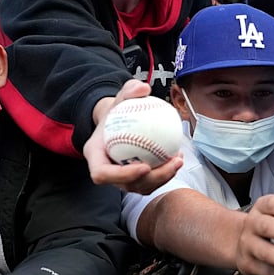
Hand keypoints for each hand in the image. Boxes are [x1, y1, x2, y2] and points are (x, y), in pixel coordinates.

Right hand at [83, 79, 184, 195]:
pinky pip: (150, 181)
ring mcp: (120, 178)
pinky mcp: (134, 179)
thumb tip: (143, 88)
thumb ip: (128, 91)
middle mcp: (107, 171)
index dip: (122, 175)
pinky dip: (165, 173)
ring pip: (141, 186)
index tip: (144, 166)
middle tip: (171, 163)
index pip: (102, 174)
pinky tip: (178, 157)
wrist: (116, 122)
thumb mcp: (119, 98)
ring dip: (163, 178)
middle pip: (127, 185)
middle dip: (152, 179)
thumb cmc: (116, 111)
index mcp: (95, 156)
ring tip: (178, 160)